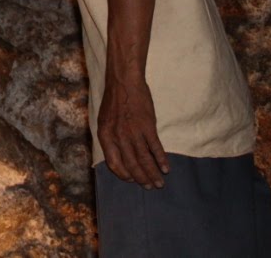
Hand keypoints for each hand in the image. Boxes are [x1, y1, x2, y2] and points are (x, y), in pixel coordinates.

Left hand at [97, 74, 169, 188]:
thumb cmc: (114, 100)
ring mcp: (134, 132)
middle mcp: (119, 137)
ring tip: (159, 183)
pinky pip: (155, 147)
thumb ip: (110, 137)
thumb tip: (117, 154)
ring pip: (144, 159)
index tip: (131, 179)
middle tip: (150, 187)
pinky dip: (161, 159)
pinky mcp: (148, 126)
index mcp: (105, 135)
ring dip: (152, 173)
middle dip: (141, 178)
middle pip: (131, 164)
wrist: (124, 82)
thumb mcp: (104, 120)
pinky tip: (165, 168)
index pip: (113, 163)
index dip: (123, 174)